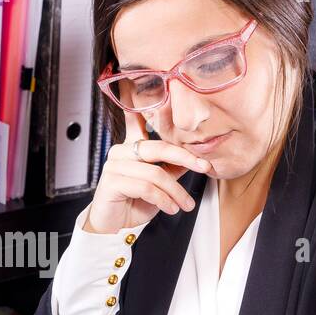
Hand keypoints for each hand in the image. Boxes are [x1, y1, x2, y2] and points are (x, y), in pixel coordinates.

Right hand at [84, 109, 211, 233]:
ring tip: (185, 205)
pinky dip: (164, 200)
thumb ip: (172, 167)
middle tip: (204, 168)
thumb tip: (196, 158)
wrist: (114, 227)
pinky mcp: (111, 182)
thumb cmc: (135, 202)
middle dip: (185, 158)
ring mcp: (113, 165)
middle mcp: (120, 151)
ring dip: (176, 191)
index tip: (147, 87)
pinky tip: (171, 208)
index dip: (139, 104)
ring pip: (155, 173)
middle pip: (158, 147)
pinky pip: (146, 187)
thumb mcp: (159, 183)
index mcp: (131, 146)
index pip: (135, 120)